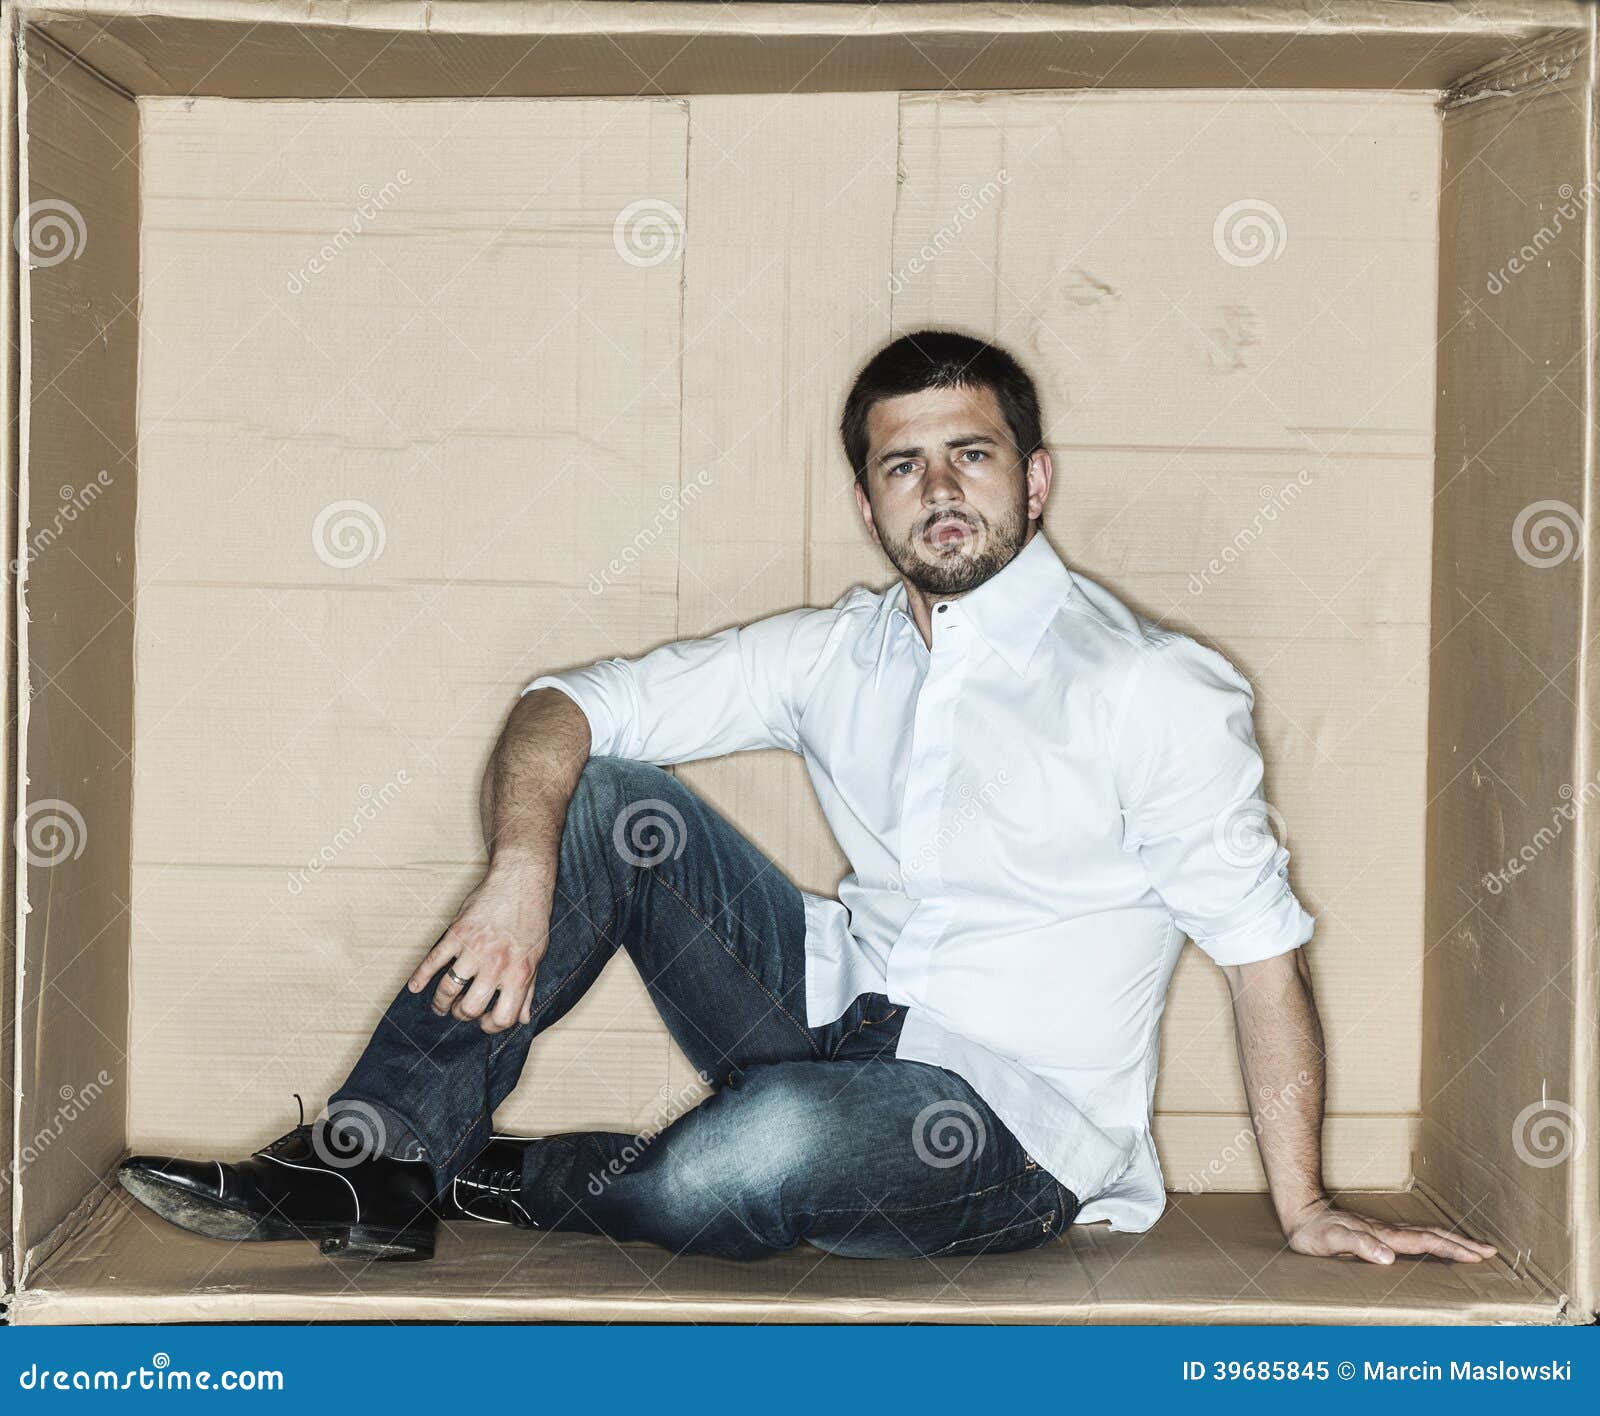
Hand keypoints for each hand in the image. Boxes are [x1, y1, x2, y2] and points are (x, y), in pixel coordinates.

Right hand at [407, 856, 549, 1033]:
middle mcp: (496, 965)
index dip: (492, 1026)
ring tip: (440, 1005)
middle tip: (461, 1011)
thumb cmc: (532, 919)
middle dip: (463, 1015)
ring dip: (441, 1002)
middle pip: (470, 1008)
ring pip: (448, 989)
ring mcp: (473, 949)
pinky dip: (420, 977)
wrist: (521, 882)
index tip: (485, 1022)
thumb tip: (524, 1018)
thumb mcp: (537, 957)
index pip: (503, 1017)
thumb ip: (529, 990)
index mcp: (518, 974)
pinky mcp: (456, 934)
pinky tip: (415, 987)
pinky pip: (432, 961)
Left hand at [1284, 1197, 1496, 1264]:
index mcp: (1384, 1237)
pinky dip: (1431, 1241)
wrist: (1299, 1212)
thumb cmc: (1313, 1231)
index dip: (1452, 1248)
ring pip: (1424, 1234)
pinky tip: (1433, 1246)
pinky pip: (1412, 1237)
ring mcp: (1383, 1232)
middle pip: (1432, 1235)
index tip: (1479, 1254)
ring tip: (1472, 1248)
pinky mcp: (1376, 1234)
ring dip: (1450, 1240)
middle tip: (1490, 1250)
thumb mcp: (1332, 1241)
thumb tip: (1388, 1257)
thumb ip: (1358, 1246)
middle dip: (1461, 1243)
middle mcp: (1388, 1233)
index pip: (1426, 1242)